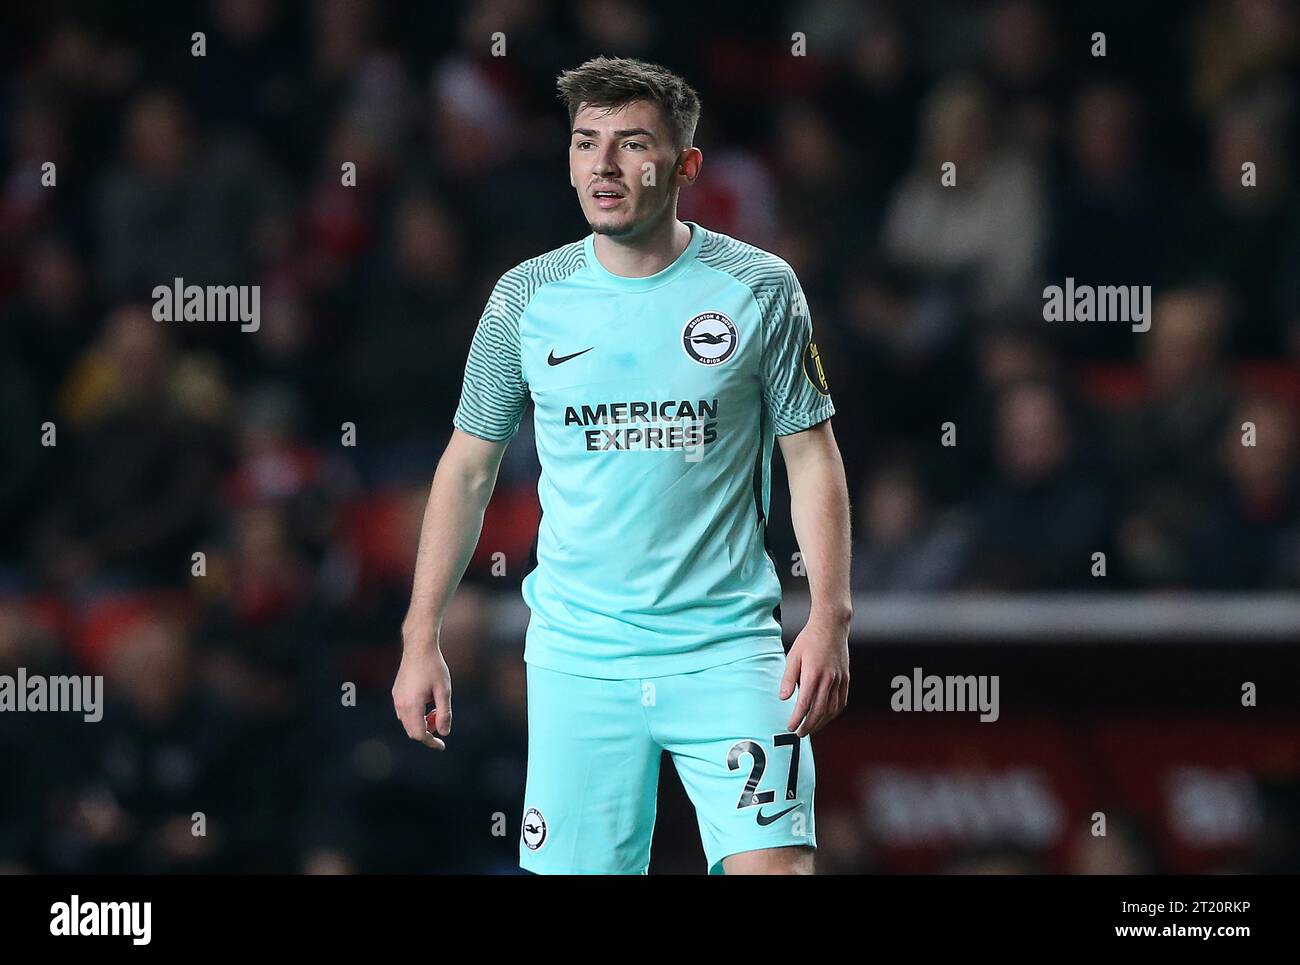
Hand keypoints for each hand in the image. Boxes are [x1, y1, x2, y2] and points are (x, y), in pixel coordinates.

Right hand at [392, 630, 452, 749]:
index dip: (431, 742)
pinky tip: (426, 701)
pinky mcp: (396, 693)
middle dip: (427, 732)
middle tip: (441, 721)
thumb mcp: (444, 690)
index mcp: (412, 705)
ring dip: (421, 722)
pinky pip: (404, 712)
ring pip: (407, 722)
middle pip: (412, 731)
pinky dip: (415, 714)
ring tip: (435, 707)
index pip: (419, 734)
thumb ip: (444, 713)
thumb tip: (444, 733)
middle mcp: (400, 704)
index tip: (442, 745)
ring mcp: (396, 698)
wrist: (419, 647)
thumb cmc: (434, 667)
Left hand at [780, 616, 849, 736]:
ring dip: (822, 722)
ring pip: (832, 709)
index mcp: (813, 674)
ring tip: (811, 728)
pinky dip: (834, 713)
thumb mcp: (793, 656)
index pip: (805, 704)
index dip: (798, 718)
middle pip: (820, 711)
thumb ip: (788, 678)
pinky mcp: (846, 678)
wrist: (831, 626)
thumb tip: (783, 698)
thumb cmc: (809, 639)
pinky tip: (827, 716)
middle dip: (809, 725)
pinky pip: (841, 702)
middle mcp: (829, 679)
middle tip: (800, 733)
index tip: (791, 727)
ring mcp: (839, 680)